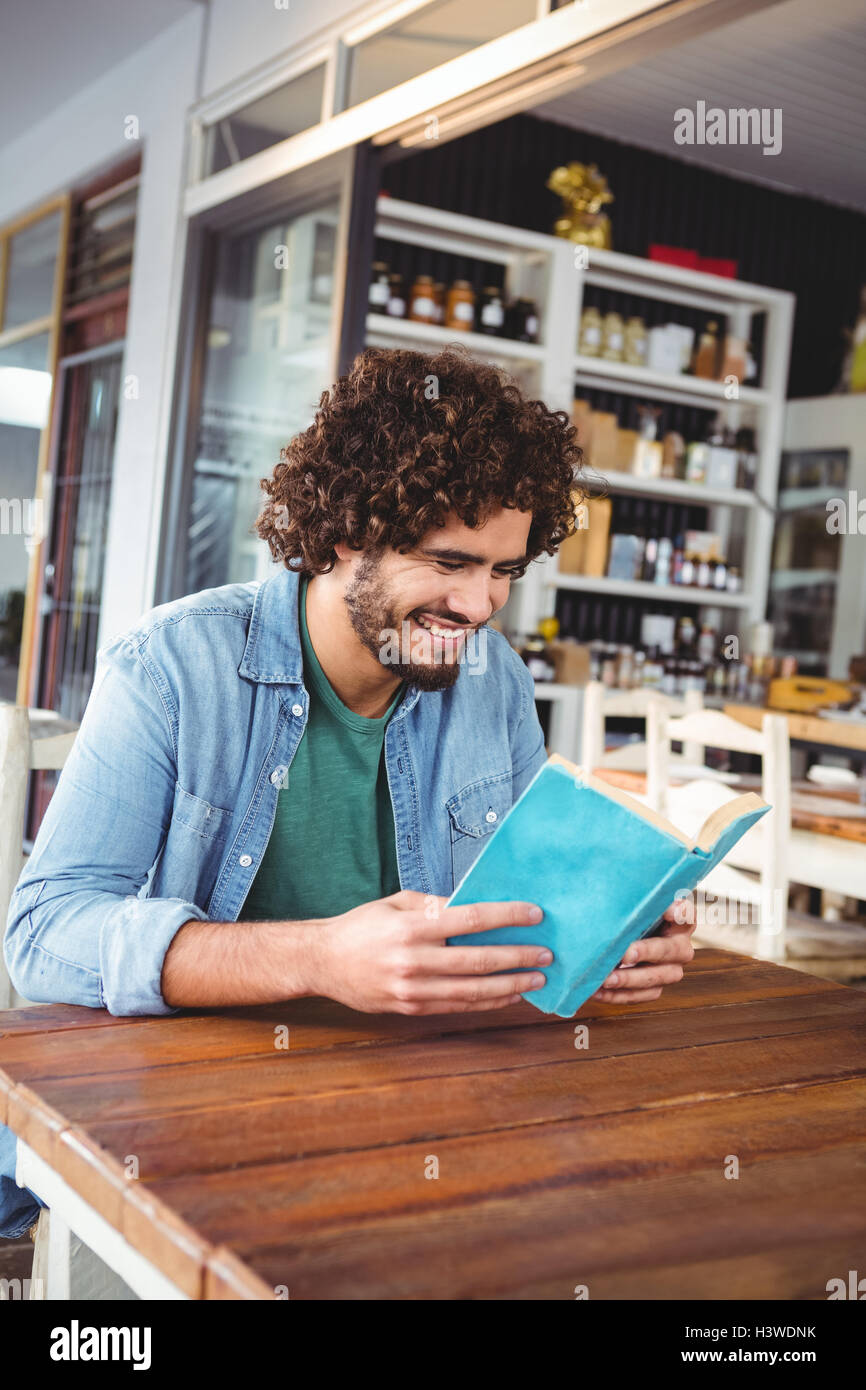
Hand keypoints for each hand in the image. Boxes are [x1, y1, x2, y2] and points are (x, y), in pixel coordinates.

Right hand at [307, 889, 552, 1015]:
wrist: (322, 962)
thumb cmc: (362, 926)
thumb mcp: (395, 903)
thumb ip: (435, 905)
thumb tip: (476, 903)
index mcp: (411, 926)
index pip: (470, 919)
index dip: (506, 916)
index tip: (534, 914)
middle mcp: (413, 960)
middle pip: (478, 960)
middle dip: (518, 957)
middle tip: (546, 953)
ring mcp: (413, 989)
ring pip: (473, 990)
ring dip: (510, 985)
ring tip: (536, 979)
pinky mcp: (411, 1008)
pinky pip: (458, 1006)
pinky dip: (487, 1002)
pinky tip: (508, 995)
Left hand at [591, 896, 696, 1004]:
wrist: (617, 934)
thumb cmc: (626, 913)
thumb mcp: (632, 900)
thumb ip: (635, 894)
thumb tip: (631, 891)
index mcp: (679, 921)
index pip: (687, 914)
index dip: (681, 913)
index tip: (670, 912)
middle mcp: (679, 947)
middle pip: (671, 951)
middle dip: (647, 952)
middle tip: (625, 953)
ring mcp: (668, 970)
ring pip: (655, 979)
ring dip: (629, 980)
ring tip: (606, 978)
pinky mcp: (653, 988)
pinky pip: (639, 996)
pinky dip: (617, 995)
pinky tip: (597, 990)